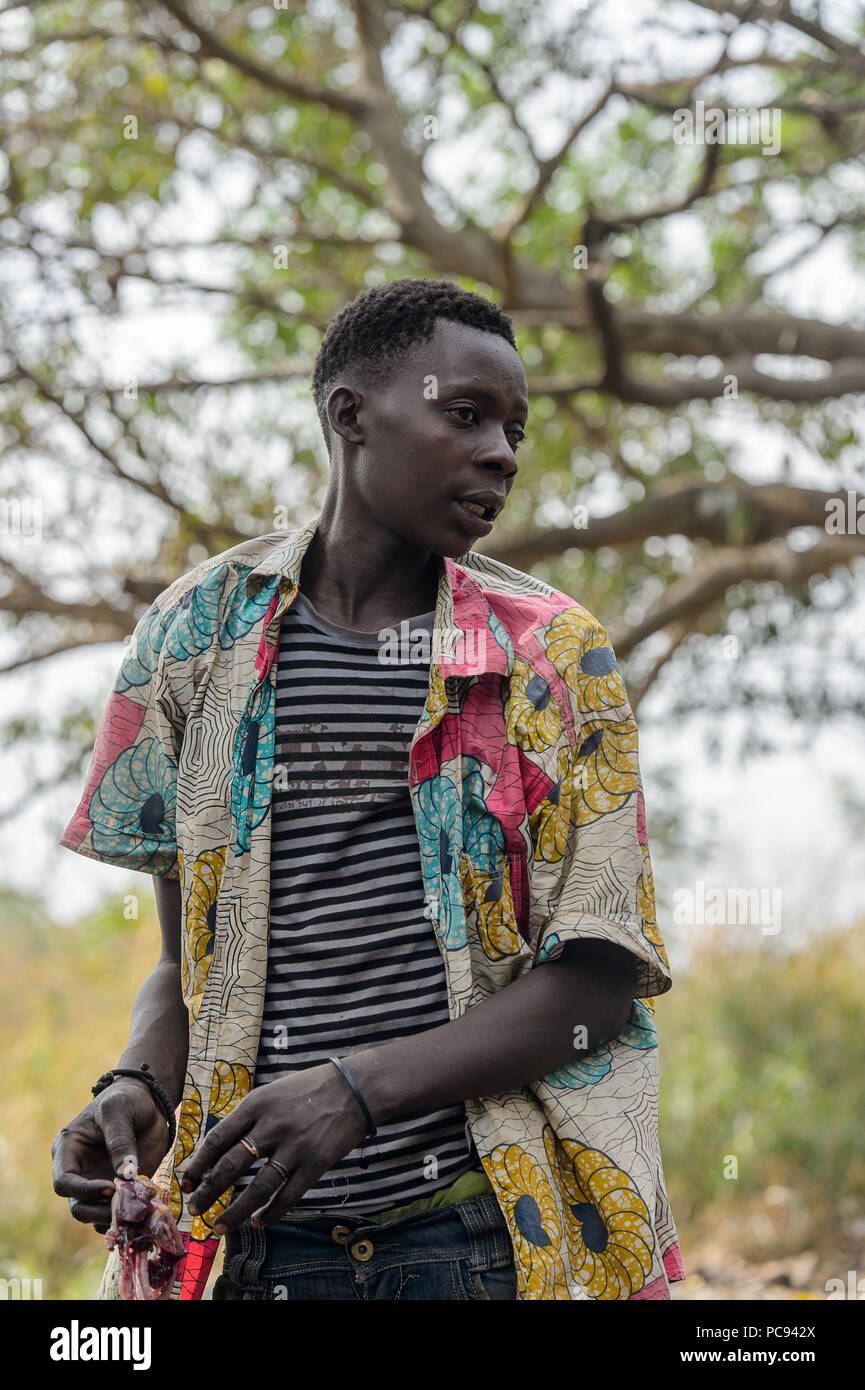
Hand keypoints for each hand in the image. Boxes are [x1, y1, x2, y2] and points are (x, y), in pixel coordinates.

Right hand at [52, 1079, 171, 1233]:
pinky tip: (148, 1207)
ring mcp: (99, 1184)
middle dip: (98, 1211)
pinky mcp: (121, 1190)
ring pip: (97, 1217)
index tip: (109, 1187)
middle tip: (124, 1205)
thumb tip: (125, 1175)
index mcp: (68, 1151)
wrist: (148, 1101)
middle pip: (78, 1207)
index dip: (83, 1190)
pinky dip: (132, 1215)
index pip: (64, 1183)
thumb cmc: (125, 1099)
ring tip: (138, 1208)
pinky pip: (119, 1213)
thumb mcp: (119, 1111)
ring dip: (116, 1217)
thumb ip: (120, 1140)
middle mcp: (80, 1173)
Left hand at [182, 1063, 367, 1234]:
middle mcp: (273, 1125)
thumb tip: (220, 1150)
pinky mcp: (316, 1163)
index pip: (218, 1138)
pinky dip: (271, 1213)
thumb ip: (249, 1118)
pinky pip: (288, 1196)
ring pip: (257, 1188)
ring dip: (235, 1212)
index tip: (186, 1182)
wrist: (355, 1089)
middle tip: (194, 1209)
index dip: (199, 1164)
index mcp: (257, 1104)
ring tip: (219, 1227)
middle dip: (209, 1191)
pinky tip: (259, 1222)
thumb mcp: (272, 1093)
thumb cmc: (309, 1090)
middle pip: (232, 1166)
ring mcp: (295, 1146)